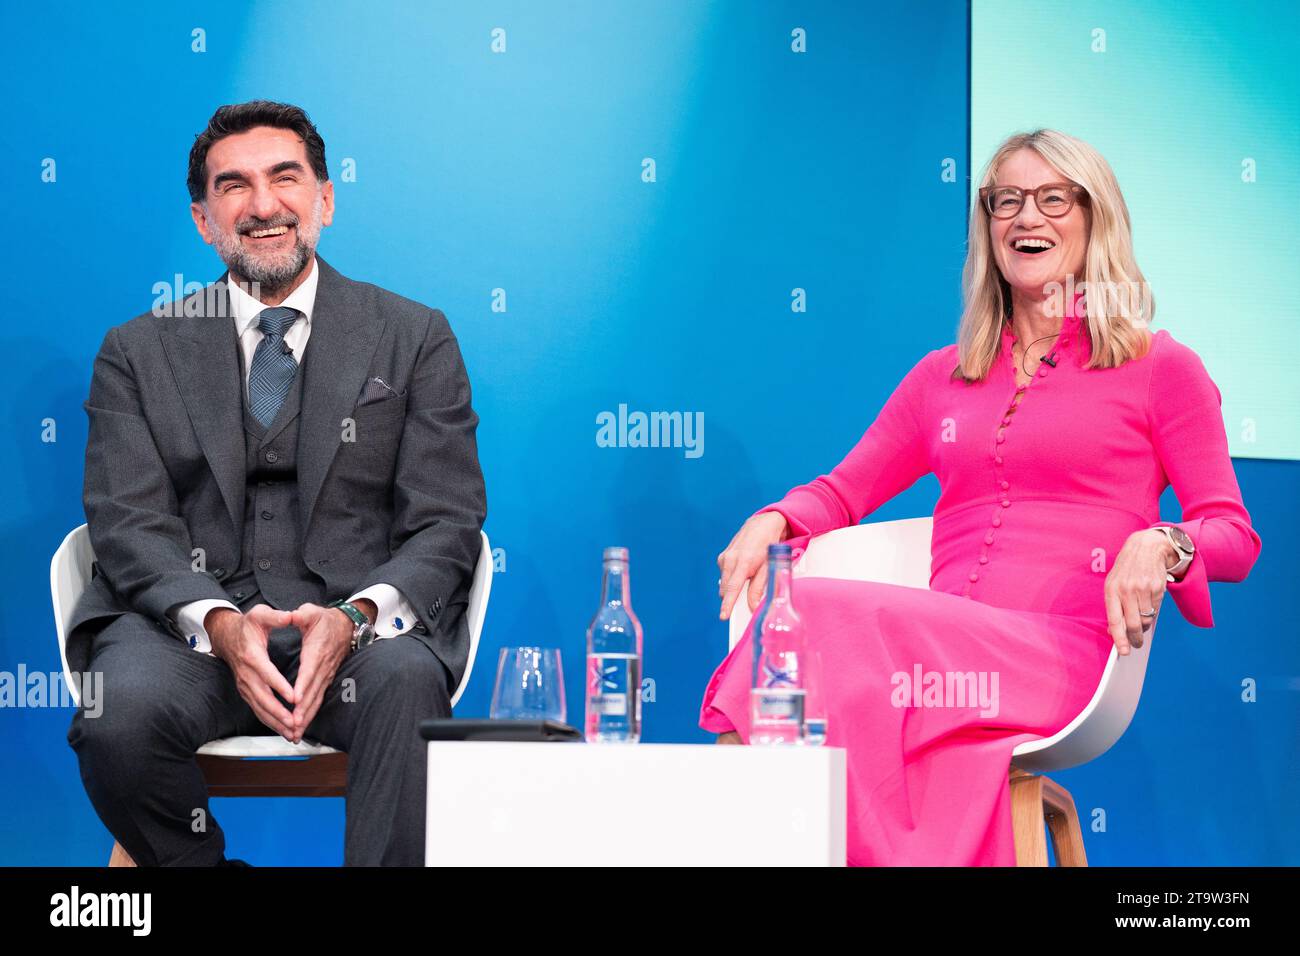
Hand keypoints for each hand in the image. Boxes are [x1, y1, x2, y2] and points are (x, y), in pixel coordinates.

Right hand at [207, 605, 296, 740]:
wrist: (227, 636)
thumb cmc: (248, 625)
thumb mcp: (260, 614)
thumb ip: (275, 616)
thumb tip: (290, 615)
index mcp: (252, 656)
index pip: (267, 673)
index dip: (279, 686)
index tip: (293, 697)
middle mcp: (246, 674)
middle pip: (262, 697)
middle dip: (278, 712)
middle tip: (294, 723)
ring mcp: (245, 685)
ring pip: (259, 708)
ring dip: (275, 722)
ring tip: (292, 733)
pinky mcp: (246, 691)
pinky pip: (257, 709)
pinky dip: (269, 721)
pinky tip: (283, 730)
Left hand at [286, 602, 364, 743]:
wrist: (346, 625)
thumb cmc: (325, 620)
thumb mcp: (311, 613)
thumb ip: (301, 615)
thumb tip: (293, 615)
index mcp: (316, 651)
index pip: (309, 671)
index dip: (303, 685)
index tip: (295, 700)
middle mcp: (323, 667)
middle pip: (313, 692)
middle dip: (303, 710)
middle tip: (293, 725)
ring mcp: (326, 675)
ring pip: (316, 699)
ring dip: (306, 717)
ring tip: (296, 732)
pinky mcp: (326, 680)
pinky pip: (318, 699)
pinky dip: (310, 714)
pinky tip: (302, 726)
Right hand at [717, 512, 789, 619]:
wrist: (763, 524)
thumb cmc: (769, 545)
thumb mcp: (769, 567)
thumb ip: (758, 588)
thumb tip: (753, 606)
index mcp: (743, 562)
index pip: (733, 589)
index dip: (728, 604)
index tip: (724, 616)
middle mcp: (730, 559)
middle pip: (726, 589)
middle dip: (732, 598)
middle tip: (744, 601)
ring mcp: (724, 557)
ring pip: (724, 583)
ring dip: (733, 587)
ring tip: (749, 577)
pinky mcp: (722, 556)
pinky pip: (725, 574)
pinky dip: (732, 578)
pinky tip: (743, 570)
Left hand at [1104, 529, 1176, 656]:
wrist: (1146, 548)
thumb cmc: (1126, 570)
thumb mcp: (1113, 583)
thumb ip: (1113, 606)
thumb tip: (1113, 631)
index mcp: (1111, 590)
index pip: (1114, 620)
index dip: (1119, 638)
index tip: (1124, 651)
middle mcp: (1126, 590)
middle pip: (1132, 624)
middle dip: (1135, 638)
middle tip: (1136, 645)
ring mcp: (1143, 589)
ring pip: (1145, 619)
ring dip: (1144, 627)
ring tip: (1142, 627)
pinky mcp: (1157, 588)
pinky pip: (1155, 610)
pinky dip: (1152, 614)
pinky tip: (1148, 609)